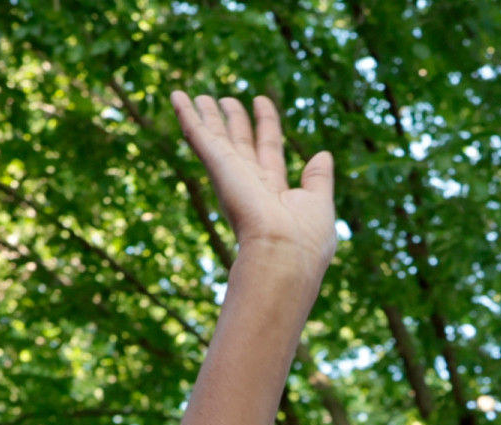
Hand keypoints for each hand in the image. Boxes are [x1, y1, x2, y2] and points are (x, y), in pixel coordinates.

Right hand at [172, 93, 335, 270]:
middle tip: (226, 99)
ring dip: (206, 115)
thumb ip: (319, 179)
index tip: (261, 101)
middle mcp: (250, 181)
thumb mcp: (319, 203)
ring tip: (197, 94)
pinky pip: (198, 135)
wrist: (282, 254)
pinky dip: (186, 114)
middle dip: (234, 120)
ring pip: (215, 137)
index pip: (269, 148)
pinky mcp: (218, 167)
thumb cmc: (305, 238)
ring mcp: (231, 174)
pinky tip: (177, 95)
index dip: (266, 124)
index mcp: (274, 190)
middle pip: (239, 142)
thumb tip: (324, 155)